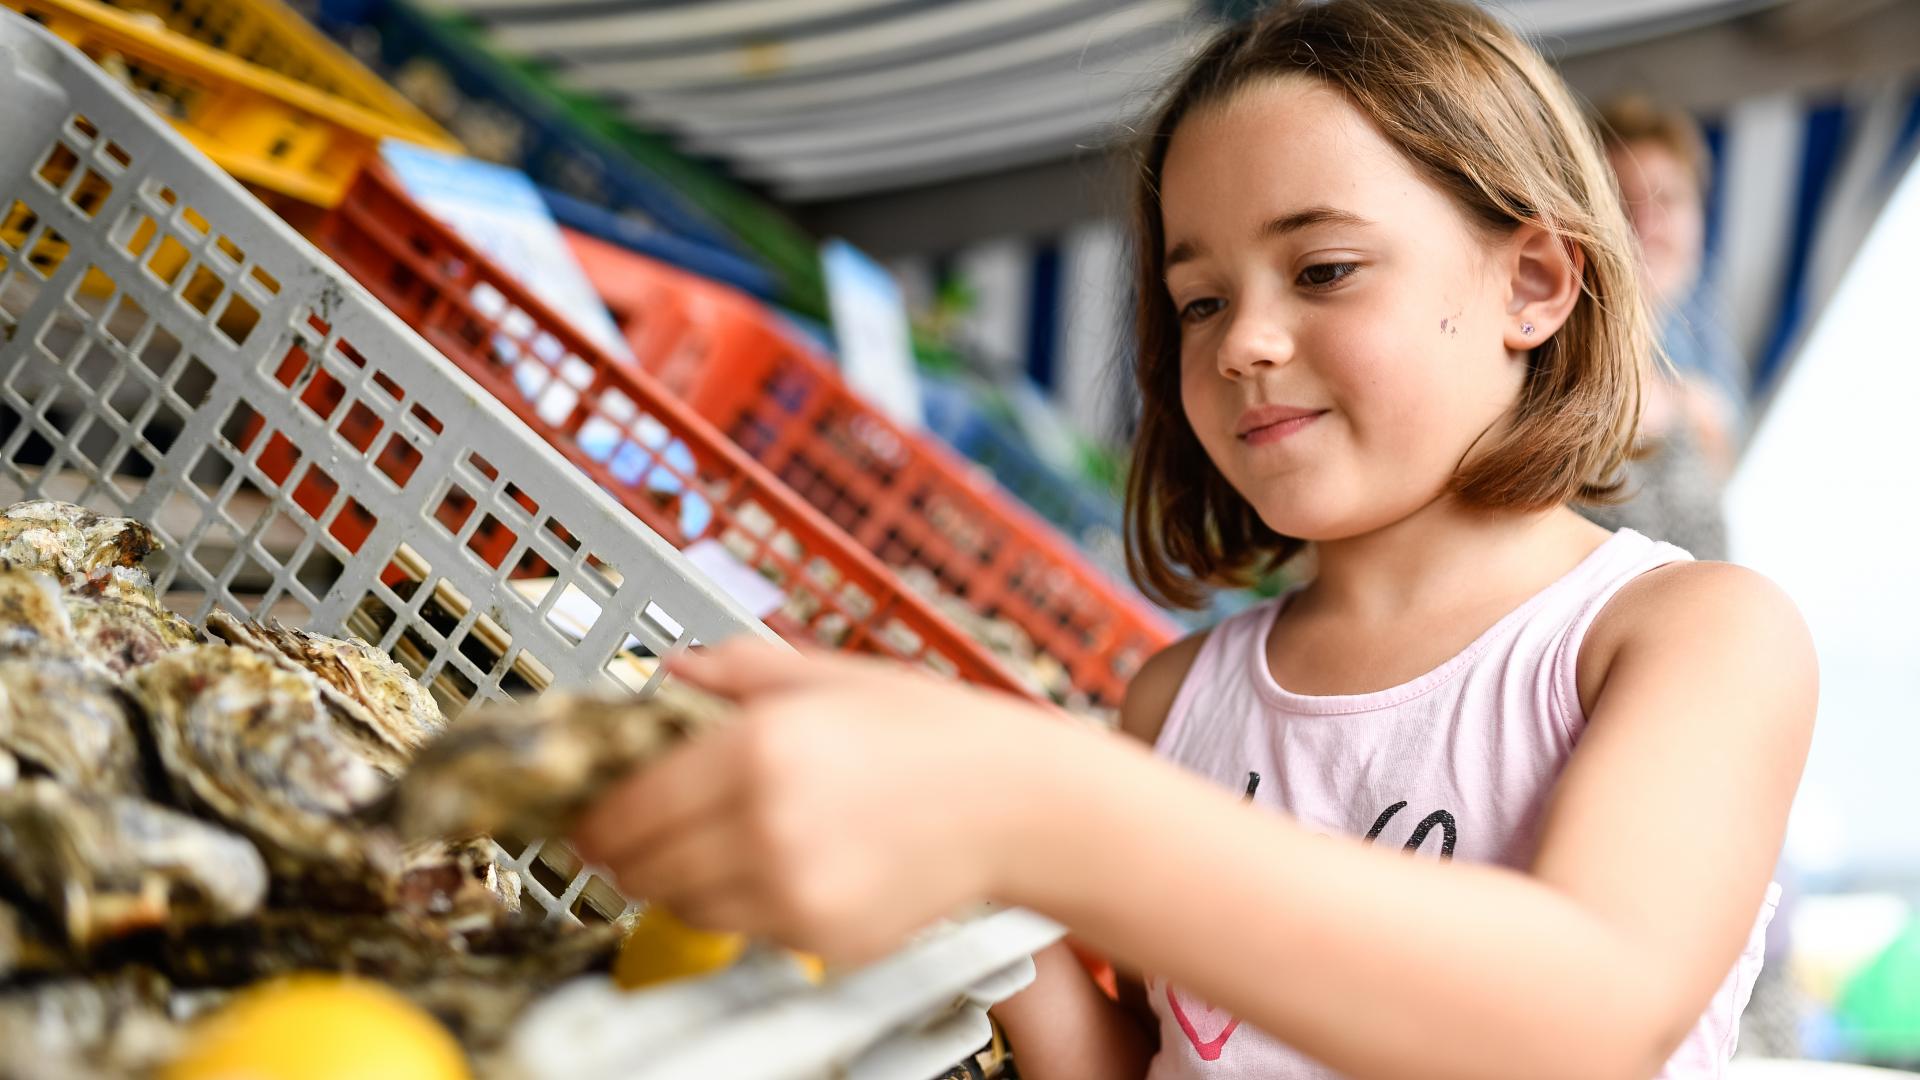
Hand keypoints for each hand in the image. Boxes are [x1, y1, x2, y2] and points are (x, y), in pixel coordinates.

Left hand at [571, 641, 1065, 964]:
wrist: (1019, 804)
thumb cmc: (935, 734)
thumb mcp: (830, 674)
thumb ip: (736, 671)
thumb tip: (670, 673)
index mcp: (757, 749)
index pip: (626, 809)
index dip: (596, 818)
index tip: (588, 817)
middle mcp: (766, 827)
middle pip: (641, 868)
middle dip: (628, 851)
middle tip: (639, 834)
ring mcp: (794, 893)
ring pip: (684, 907)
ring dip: (682, 880)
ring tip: (724, 843)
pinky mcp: (821, 939)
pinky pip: (744, 930)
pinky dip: (744, 903)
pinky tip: (785, 863)